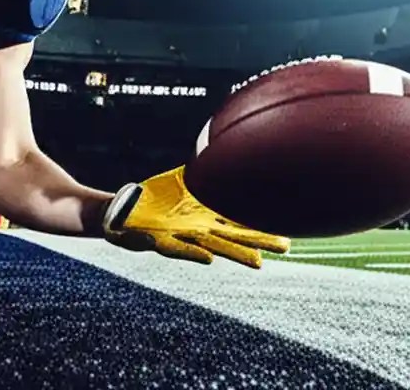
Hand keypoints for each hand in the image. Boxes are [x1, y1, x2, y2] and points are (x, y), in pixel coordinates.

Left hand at [103, 166, 289, 266]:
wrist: (122, 210)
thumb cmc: (154, 196)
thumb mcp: (180, 179)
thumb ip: (199, 167)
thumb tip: (213, 146)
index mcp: (205, 215)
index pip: (238, 219)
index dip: (259, 220)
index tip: (284, 222)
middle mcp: (200, 228)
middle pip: (236, 236)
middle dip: (260, 240)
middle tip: (287, 246)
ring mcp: (184, 236)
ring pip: (216, 247)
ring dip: (236, 254)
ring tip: (259, 263)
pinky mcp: (162, 242)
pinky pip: (180, 249)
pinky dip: (194, 253)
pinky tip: (210, 259)